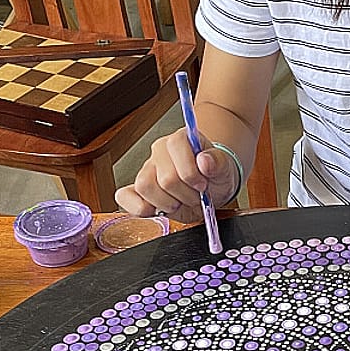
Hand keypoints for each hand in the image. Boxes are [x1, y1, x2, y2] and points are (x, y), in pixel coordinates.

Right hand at [114, 128, 239, 221]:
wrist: (210, 187)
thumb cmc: (214, 175)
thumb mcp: (224, 168)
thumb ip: (218, 162)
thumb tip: (204, 161)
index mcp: (180, 140)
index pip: (175, 146)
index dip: (190, 172)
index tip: (202, 184)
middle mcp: (160, 152)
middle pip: (164, 177)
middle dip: (185, 194)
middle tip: (196, 196)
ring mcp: (147, 170)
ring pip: (145, 186)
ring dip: (168, 203)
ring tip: (181, 202)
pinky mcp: (137, 190)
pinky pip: (125, 196)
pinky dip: (138, 207)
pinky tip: (156, 210)